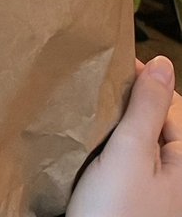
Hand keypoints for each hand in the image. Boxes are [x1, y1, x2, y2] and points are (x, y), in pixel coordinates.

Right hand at [67, 55, 181, 216]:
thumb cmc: (115, 215)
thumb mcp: (130, 153)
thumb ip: (147, 108)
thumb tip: (163, 64)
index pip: (171, 101)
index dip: (143, 77)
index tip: (110, 61)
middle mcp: (175, 174)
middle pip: (156, 119)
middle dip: (129, 99)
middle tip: (95, 83)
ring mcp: (155, 189)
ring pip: (138, 139)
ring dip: (115, 122)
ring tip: (89, 108)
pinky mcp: (132, 198)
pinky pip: (125, 160)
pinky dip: (107, 146)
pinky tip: (88, 141)